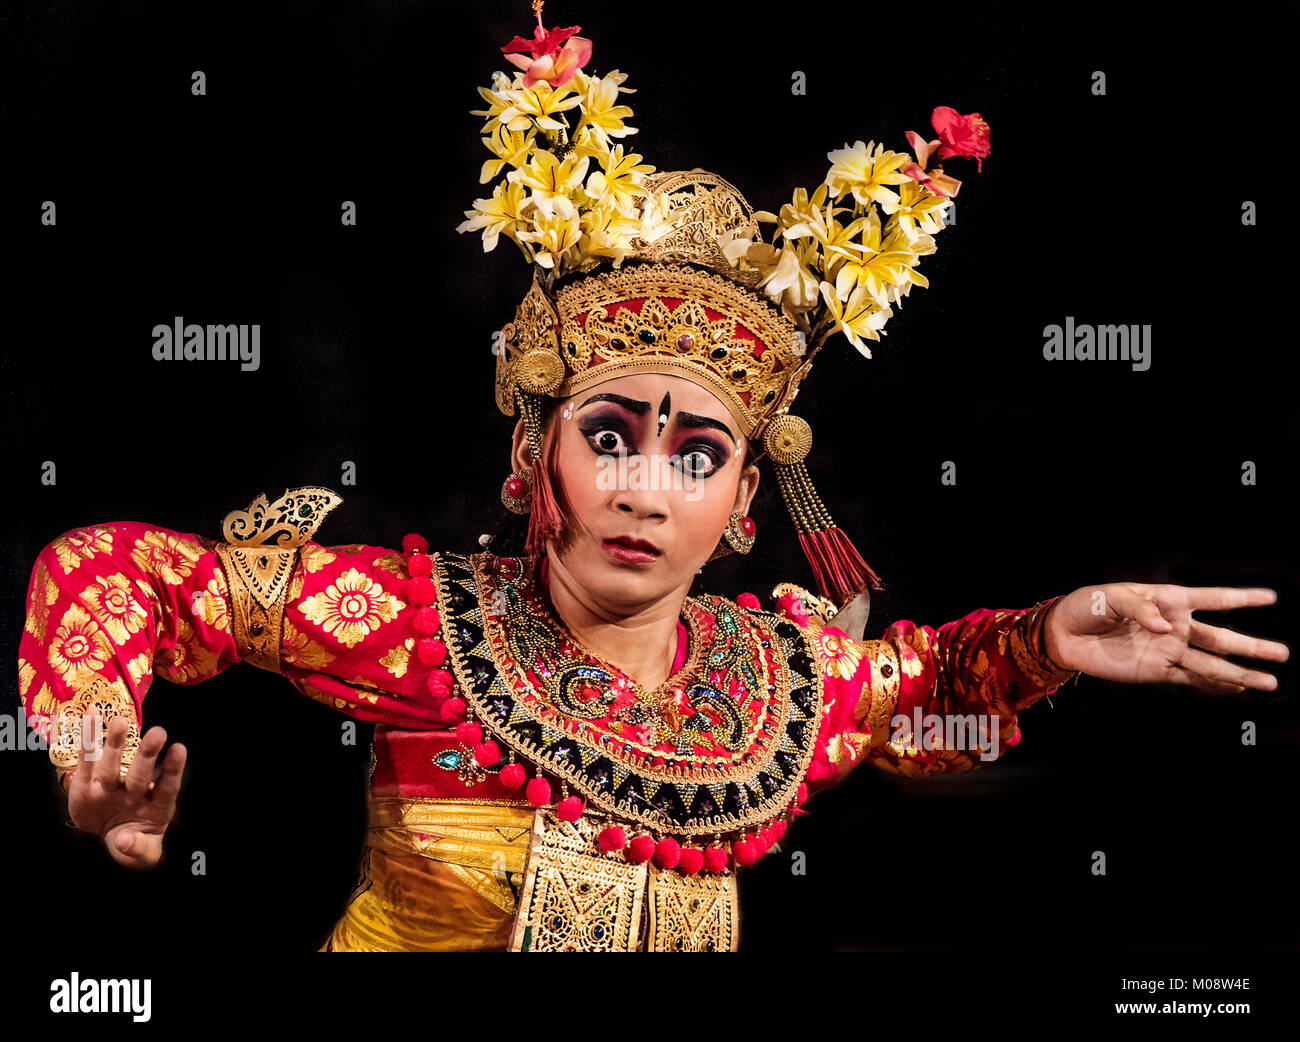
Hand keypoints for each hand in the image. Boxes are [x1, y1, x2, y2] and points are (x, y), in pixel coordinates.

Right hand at [66, 709, 186, 868]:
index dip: (172, 769)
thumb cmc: (133, 842)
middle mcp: (134, 792)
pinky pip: (87, 760)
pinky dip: (88, 738)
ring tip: (120, 721)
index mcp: (155, 808)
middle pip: (141, 773)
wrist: (109, 837)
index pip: (167, 787)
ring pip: (114, 764)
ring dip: (116, 743)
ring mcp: (111, 787)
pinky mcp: (87, 785)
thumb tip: (124, 840)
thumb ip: (136, 849)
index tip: (179, 749)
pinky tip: (91, 714)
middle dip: (147, 755)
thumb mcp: (139, 853)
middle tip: (158, 733)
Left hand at [1042, 583, 1287, 692]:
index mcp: (1169, 600)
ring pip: (1212, 664)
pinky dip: (1214, 687)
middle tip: (1283, 653)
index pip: (1212, 598)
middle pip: (1221, 638)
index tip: (1271, 597)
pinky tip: (1237, 692)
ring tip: (1270, 681)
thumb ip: (1139, 608)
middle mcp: (1176, 626)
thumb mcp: (1109, 598)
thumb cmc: (1088, 606)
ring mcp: (1169, 651)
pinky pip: (1190, 680)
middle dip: (1251, 646)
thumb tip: (1167, 627)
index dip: (1241, 598)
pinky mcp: (1157, 671)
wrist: (1065, 634)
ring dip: (1240, 673)